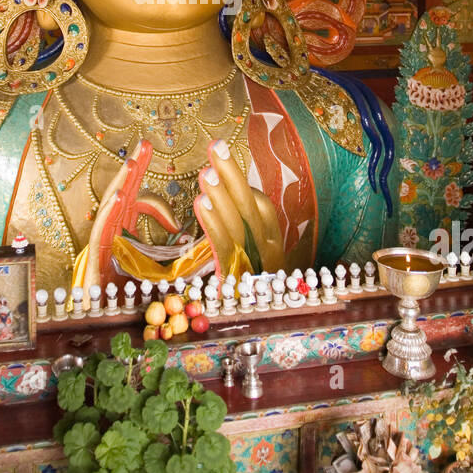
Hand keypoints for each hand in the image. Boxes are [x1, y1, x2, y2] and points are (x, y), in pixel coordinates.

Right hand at [79, 140, 178, 301]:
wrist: (103, 318)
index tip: (164, 185)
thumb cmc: (129, 293)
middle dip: (133, 168)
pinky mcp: (95, 257)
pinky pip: (101, 231)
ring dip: (121, 184)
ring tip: (132, 164)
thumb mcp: (157, 267)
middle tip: (144, 145)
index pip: (138, 200)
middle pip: (123, 193)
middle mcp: (112, 230)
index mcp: (126, 229)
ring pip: (110, 206)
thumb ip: (170, 249)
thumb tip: (184, 231)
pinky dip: (109, 214)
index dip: (155, 194)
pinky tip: (119, 199)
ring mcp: (102, 241)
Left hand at [193, 139, 283, 277]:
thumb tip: (222, 191)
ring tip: (206, 172)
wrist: (269, 327)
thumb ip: (242, 228)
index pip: (258, 205)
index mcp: (272, 241)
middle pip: (249, 207)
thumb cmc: (250, 289)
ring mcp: (255, 266)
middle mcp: (268, 251)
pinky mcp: (238, 280)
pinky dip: (213, 222)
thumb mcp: (252, 257)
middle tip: (214, 145)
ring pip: (239, 225)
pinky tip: (200, 202)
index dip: (238, 176)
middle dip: (231, 174)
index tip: (218, 147)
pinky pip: (224, 246)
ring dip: (222, 196)